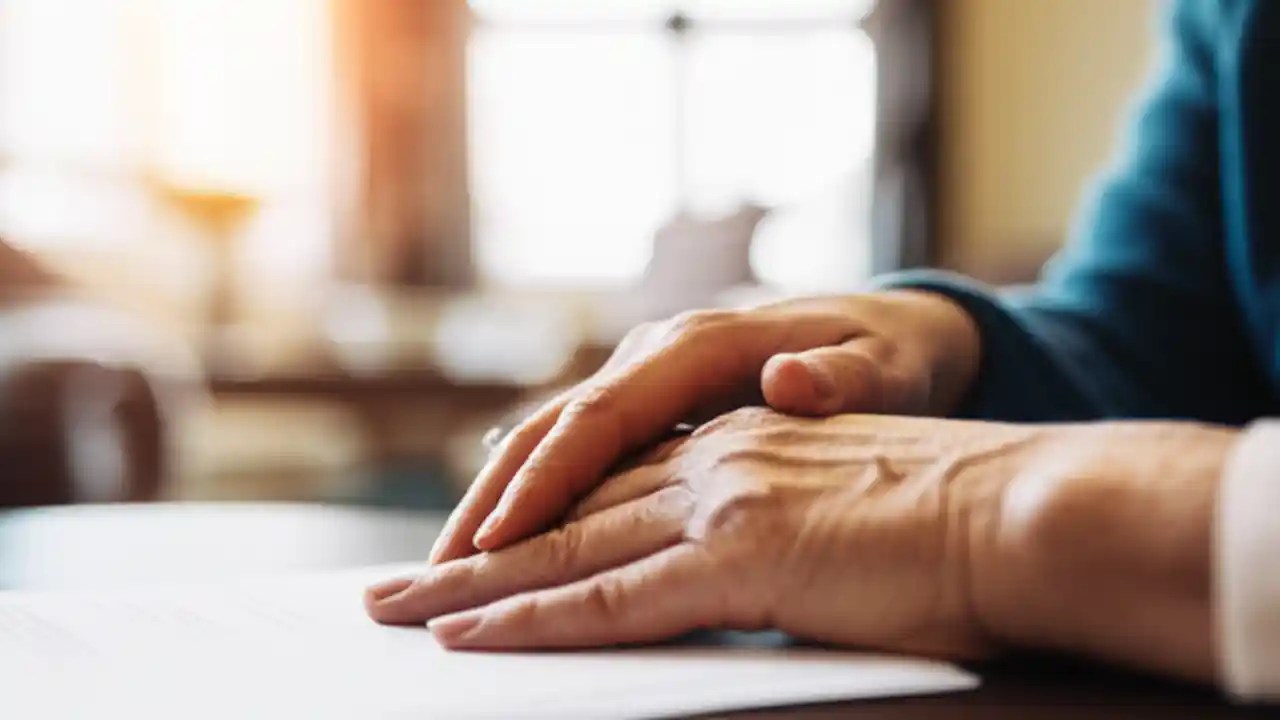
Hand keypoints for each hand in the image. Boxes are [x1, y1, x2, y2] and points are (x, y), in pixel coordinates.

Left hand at [367, 408, 1041, 658]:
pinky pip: (612, 595)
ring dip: (474, 586)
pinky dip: (534, 618)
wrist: (1023, 509)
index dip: (531, 518)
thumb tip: (739, 555)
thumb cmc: (953, 522)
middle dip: (473, 552)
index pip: (607, 482)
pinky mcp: (741, 556)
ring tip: (398, 612)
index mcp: (737, 441)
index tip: (468, 550)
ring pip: (568, 550)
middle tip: (393, 585)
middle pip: (567, 510)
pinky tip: (469, 635)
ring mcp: (720, 502)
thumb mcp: (841, 503)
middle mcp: (713, 457)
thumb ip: (772, 517)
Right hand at [429, 291, 980, 562]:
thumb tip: (788, 383)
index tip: (501, 540)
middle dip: (492, 500)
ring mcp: (648, 378)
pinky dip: (531, 494)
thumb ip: (842, 380)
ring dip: (496, 502)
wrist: (894, 331)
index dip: (546, 481)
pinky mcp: (651, 404)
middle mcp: (658, 355)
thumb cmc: (891, 359)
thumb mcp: (888, 368)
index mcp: (701, 346)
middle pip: (551, 428)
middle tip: (439, 572)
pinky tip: (502, 542)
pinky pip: (576, 451)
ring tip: (448, 568)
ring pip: (549, 439)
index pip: (600, 416)